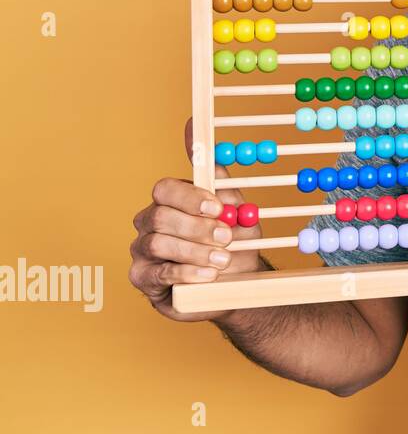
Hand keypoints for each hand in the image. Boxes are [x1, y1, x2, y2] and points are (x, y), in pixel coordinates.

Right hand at [128, 118, 262, 320]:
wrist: (236, 285)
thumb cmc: (233, 244)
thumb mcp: (238, 213)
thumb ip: (224, 186)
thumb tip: (207, 148)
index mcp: (171, 201)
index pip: (165, 189)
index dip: (190, 197)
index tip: (218, 208)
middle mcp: (151, 222)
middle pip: (160, 215)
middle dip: (196, 227)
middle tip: (225, 237)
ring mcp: (143, 250)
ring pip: (157, 242)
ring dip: (195, 251)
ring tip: (222, 260)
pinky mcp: (143, 278)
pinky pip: (158, 272)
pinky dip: (186, 272)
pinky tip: (207, 276)